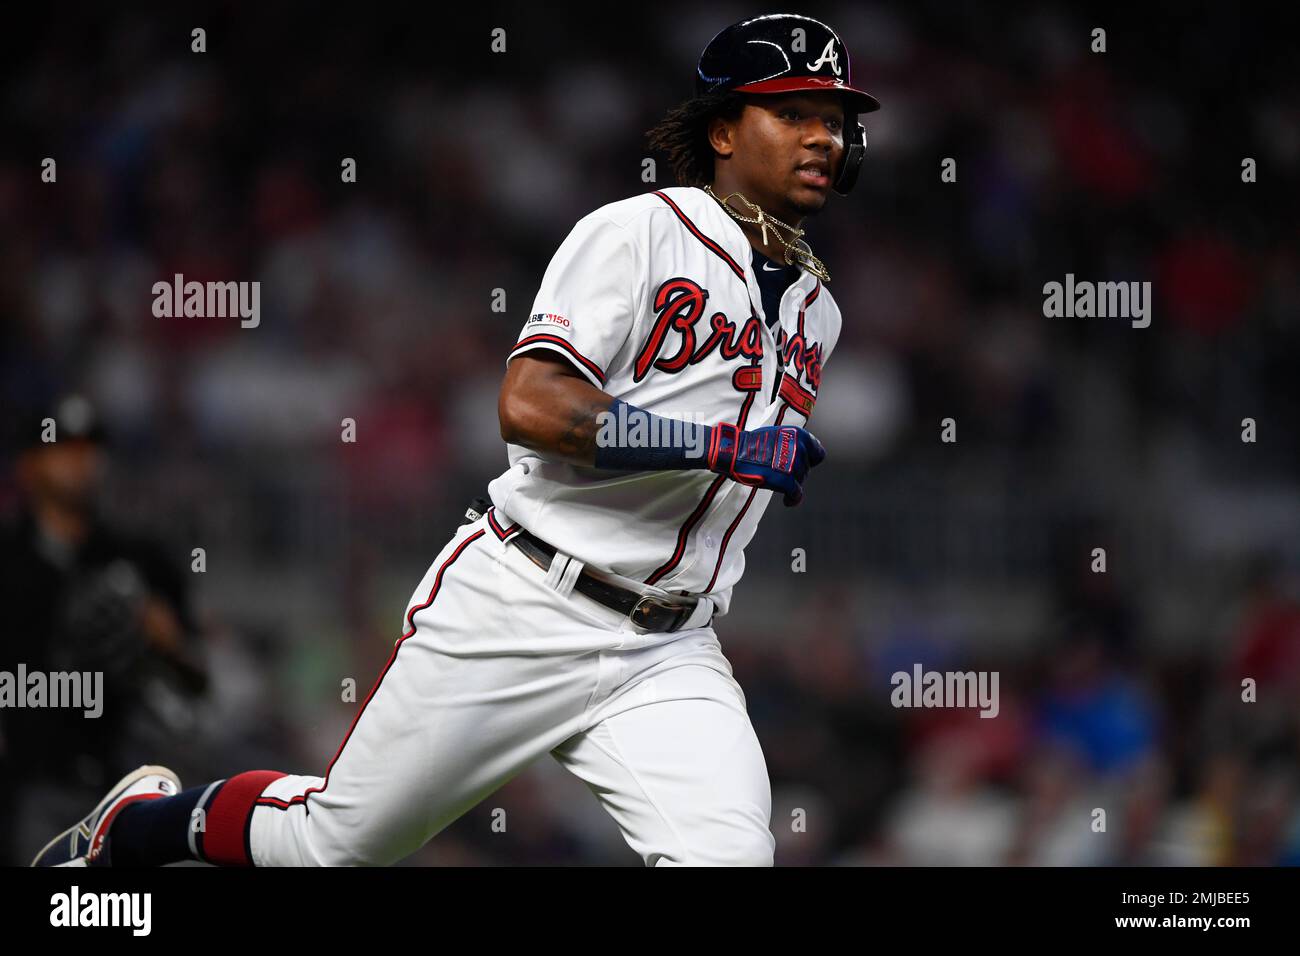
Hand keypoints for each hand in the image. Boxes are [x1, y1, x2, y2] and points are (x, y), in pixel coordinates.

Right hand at [706, 423, 826, 505]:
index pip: (818, 453)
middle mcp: (800, 448)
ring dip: (791, 484)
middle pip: (807, 470)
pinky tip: (788, 501)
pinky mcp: (786, 480)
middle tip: (779, 473)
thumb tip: (803, 456)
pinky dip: (793, 499)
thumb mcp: (778, 434)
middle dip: (796, 473)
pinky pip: (796, 494)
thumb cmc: (752, 444)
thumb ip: (793, 444)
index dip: (811, 461)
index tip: (804, 465)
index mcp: (799, 435)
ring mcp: (793, 465)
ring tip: (776, 482)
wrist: (735, 452)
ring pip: (800, 481)